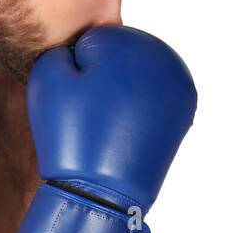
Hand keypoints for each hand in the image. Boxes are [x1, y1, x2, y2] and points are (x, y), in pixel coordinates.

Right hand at [10, 25, 197, 232]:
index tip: (77, 94)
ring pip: (140, 81)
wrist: (100, 192)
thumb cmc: (72, 134)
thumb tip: (84, 53)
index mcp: (134, 46)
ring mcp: (180, 92)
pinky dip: (137, 111)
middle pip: (125, 58)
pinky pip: (153, 104)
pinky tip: (120, 129)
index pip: (98, 40)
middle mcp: (167, 64)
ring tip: (104, 123)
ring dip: (122, 93)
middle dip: (105, 77)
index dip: (78, 66)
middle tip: (90, 111)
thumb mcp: (48, 77)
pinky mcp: (183, 118)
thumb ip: (66, 49)